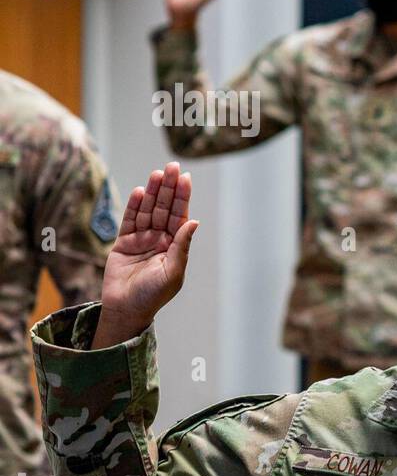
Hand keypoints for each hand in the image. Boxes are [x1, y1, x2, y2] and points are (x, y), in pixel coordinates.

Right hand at [92, 162, 198, 348]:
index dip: (183, 197)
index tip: (186, 178)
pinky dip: (134, 206)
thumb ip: (182, 246)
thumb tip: (194, 221)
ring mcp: (142, 239)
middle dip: (169, 188)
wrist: (126, 308)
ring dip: (152, 192)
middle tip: (172, 167)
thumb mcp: (173, 271)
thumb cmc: (153, 294)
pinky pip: (130, 220)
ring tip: (157, 174)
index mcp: (175, 245)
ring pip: (148, 210)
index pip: (180, 216)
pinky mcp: (124, 242)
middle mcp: (160, 239)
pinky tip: (141, 192)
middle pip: (165, 208)